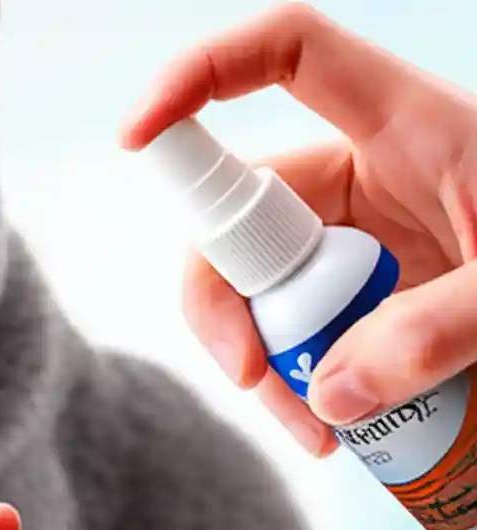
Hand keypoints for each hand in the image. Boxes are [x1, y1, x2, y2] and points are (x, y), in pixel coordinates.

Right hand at [121, 2, 476, 454]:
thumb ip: (434, 337)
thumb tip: (329, 396)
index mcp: (407, 125)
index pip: (283, 54)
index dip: (199, 73)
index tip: (138, 139)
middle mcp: (368, 172)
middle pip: (243, 210)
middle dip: (228, 301)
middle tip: (255, 379)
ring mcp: (362, 235)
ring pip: (261, 283)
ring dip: (265, 359)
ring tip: (316, 433)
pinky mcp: (368, 293)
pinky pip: (301, 326)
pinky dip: (302, 378)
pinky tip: (332, 427)